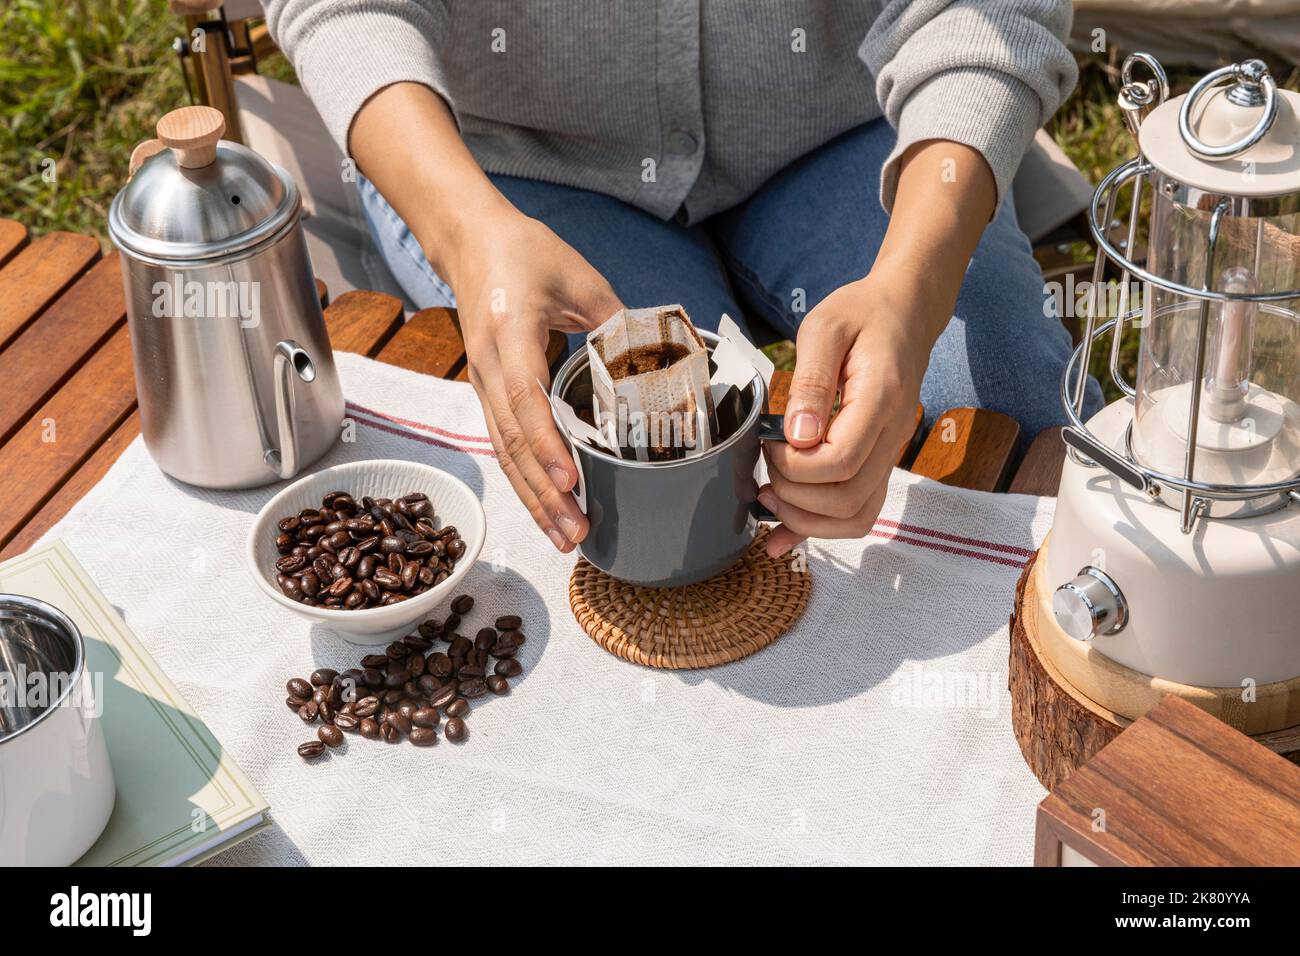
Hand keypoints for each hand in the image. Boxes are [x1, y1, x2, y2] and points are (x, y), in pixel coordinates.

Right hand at [448, 209, 622, 551]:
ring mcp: (482, 382)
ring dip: (533, 499)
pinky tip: (548, 507)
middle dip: (544, 493)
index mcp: (510, 333)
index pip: (526, 398)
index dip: (548, 443)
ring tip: (565, 537)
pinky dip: (526, 479)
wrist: (470, 240)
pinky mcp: (487, 391)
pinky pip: (504, 443)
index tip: (570, 480)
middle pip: (512, 442)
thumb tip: (656, 359)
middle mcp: (488, 366)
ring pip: (504, 452)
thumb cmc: (524, 252)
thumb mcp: (579, 275)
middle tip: (576, 533)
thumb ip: (615, 319)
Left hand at [759, 274, 935, 556]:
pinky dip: (818, 528)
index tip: (769, 441)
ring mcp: (889, 453)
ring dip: (806, 519)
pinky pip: (858, 512)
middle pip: (847, 499)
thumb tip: (797, 436)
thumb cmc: (860, 314)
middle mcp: (892, 435)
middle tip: (767, 465)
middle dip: (794, 494)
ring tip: (771, 494)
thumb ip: (811, 382)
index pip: (840, 462)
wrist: (904, 313)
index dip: (795, 465)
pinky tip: (783, 536)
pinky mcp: (878, 461)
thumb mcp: (825, 329)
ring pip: (856, 517)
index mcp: (881, 400)